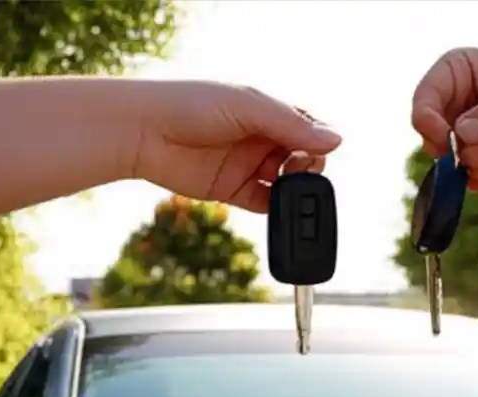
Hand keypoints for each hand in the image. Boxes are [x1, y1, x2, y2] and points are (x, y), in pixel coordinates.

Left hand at [130, 81, 341, 212]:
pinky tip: (280, 209)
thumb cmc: (189, 105)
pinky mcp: (231, 191)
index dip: (316, 140)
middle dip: (308, 167)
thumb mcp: (247, 108)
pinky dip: (277, 209)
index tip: (315, 150)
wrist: (141, 131)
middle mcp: (258, 138)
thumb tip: (336, 140)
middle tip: (299, 170)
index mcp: (265, 110)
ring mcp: (245, 165)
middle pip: (300, 157)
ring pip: (285, 183)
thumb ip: (291, 126)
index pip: (306, 127)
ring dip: (295, 189)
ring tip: (288, 188)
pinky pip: (264, 204)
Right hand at [410, 47, 477, 190]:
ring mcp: (460, 134)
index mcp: (455, 71)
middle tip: (477, 152)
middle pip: (427, 132)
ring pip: (444, 159)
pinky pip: (464, 177)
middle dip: (449, 148)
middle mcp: (451, 103)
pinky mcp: (472, 160)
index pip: (424, 97)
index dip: (426, 118)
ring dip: (470, 164)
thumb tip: (462, 134)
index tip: (444, 136)